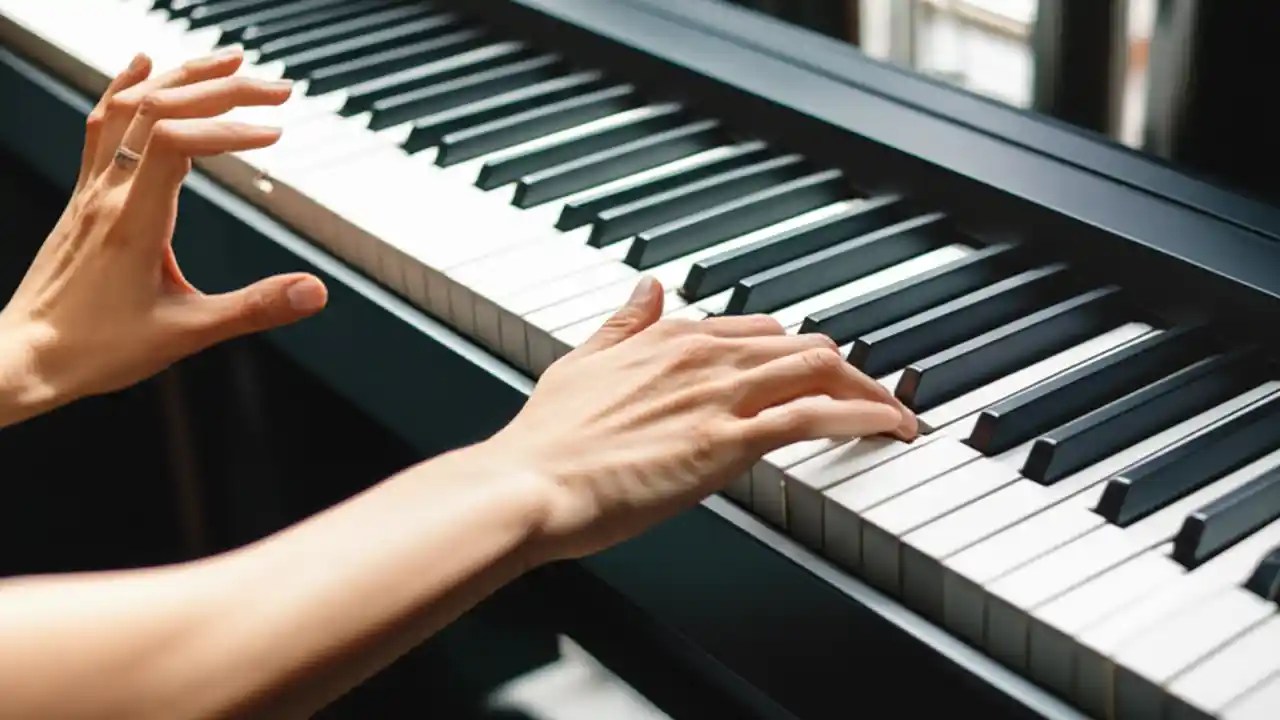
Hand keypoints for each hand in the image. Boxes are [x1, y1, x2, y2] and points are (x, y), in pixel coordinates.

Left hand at [0, 48, 326, 408]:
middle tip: (277, 89)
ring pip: (128, 105)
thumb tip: (315, 291)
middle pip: (158, 107)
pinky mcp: (84, 197)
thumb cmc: (98, 348)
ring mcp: (90, 190)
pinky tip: (144, 64)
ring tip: (230, 63)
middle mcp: (107, 193)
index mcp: (133, 220)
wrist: (26, 358)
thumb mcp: (188, 333)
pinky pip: (100, 124)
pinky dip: (126, 85)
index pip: (177, 140)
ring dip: (182, 76)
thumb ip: (254, 309)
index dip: (230, 126)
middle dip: (223, 88)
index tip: (276, 135)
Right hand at [485, 277, 918, 562]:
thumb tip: (648, 286)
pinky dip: (864, 416)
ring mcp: (719, 395)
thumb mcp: (581, 362)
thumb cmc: (548, 439)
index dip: (792, 352)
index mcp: (670, 338)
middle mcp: (703, 355)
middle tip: (869, 398)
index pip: (755, 329)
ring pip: (820, 369)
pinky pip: (816, 416)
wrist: (531, 484)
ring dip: (869, 389)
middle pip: (800, 344)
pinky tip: (891, 428)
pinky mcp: (729, 440)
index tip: (813, 374)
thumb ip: (623, 324)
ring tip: (896, 414)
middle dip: (844, 369)